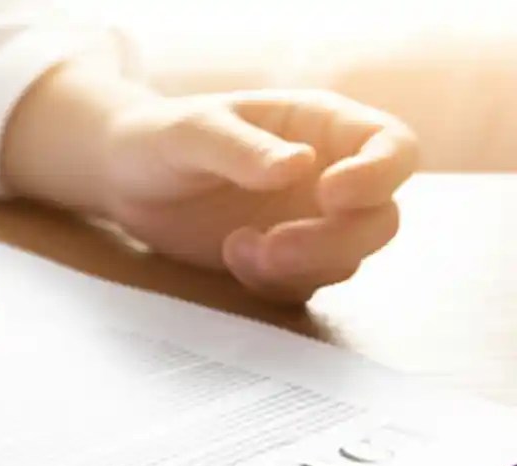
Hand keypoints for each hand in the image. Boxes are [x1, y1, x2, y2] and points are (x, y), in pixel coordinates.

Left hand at [98, 89, 418, 301]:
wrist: (124, 180)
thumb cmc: (162, 139)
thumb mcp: (193, 134)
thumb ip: (243, 150)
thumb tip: (300, 166)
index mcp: (323, 127)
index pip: (393, 147)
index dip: (381, 175)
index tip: (333, 194)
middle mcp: (329, 176)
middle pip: (380, 219)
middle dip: (335, 241)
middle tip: (275, 247)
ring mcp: (309, 222)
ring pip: (346, 260)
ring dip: (300, 267)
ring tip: (237, 249)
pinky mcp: (282, 262)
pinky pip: (303, 286)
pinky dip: (274, 284)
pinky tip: (233, 258)